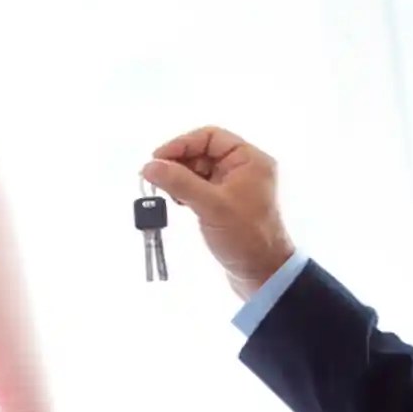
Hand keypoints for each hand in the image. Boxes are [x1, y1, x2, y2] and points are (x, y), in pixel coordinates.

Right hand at [141, 126, 294, 299]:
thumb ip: (178, 182)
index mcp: (250, 160)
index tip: (157, 159)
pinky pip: (201, 186)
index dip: (181, 144)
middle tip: (155, 178)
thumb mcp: (210, 206)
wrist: (264, 275)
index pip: (210, 137)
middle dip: (178, 162)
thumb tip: (148, 166)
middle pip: (202, 152)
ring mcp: (235, 186)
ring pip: (199, 170)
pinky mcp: (227, 204)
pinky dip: (186, 190)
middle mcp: (244, 168)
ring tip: (166, 192)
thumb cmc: (244, 236)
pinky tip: (177, 201)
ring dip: (179, 177)